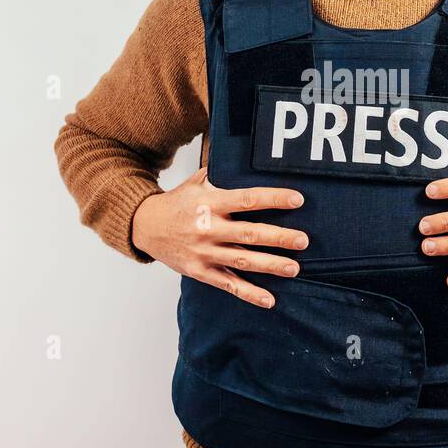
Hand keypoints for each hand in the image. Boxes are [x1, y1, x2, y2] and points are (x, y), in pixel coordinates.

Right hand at [131, 166, 307, 308]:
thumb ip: (221, 171)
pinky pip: (227, 284)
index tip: (297, 199)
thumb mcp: (197, 181)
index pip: (247, 199)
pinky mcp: (199, 271)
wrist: (144, 226)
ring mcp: (203, 252)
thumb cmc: (178, 202)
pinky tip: (270, 300)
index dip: (273, 199)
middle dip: (278, 237)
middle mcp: (207, 228)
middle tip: (303, 240)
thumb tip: (243, 147)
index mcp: (210, 202)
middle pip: (249, 233)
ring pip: (241, 260)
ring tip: (294, 268)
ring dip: (270, 265)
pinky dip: (249, 293)